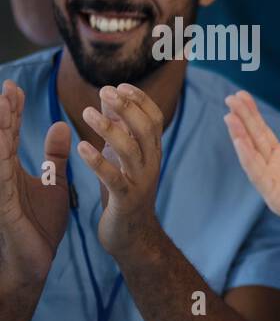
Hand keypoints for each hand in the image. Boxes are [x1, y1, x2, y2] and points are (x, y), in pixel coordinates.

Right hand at [0, 80, 69, 283]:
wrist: (34, 262)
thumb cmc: (39, 225)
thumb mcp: (53, 184)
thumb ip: (54, 157)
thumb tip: (61, 126)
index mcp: (12, 170)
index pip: (10, 134)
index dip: (12, 111)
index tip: (14, 87)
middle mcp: (2, 176)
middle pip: (0, 140)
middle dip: (2, 115)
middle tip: (7, 88)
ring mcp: (0, 191)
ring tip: (2, 107)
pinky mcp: (3, 207)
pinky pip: (2, 182)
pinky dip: (2, 163)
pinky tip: (3, 147)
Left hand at [73, 84, 172, 257]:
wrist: (134, 234)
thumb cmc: (125, 192)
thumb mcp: (124, 157)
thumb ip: (120, 130)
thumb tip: (110, 100)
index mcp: (152, 152)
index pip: (155, 119)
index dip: (140, 100)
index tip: (120, 85)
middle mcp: (151, 163)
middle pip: (146, 129)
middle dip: (126, 107)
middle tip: (104, 91)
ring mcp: (140, 182)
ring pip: (130, 150)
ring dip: (109, 128)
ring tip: (87, 112)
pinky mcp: (126, 199)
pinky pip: (113, 178)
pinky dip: (97, 161)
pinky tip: (82, 147)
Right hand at [223, 91, 279, 246]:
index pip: (263, 133)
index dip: (252, 115)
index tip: (241, 96)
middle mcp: (274, 170)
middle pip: (254, 140)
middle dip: (242, 120)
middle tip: (230, 98)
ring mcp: (273, 184)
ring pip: (251, 156)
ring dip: (239, 137)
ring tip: (230, 117)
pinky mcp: (276, 197)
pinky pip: (258, 175)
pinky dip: (248, 158)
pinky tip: (240, 142)